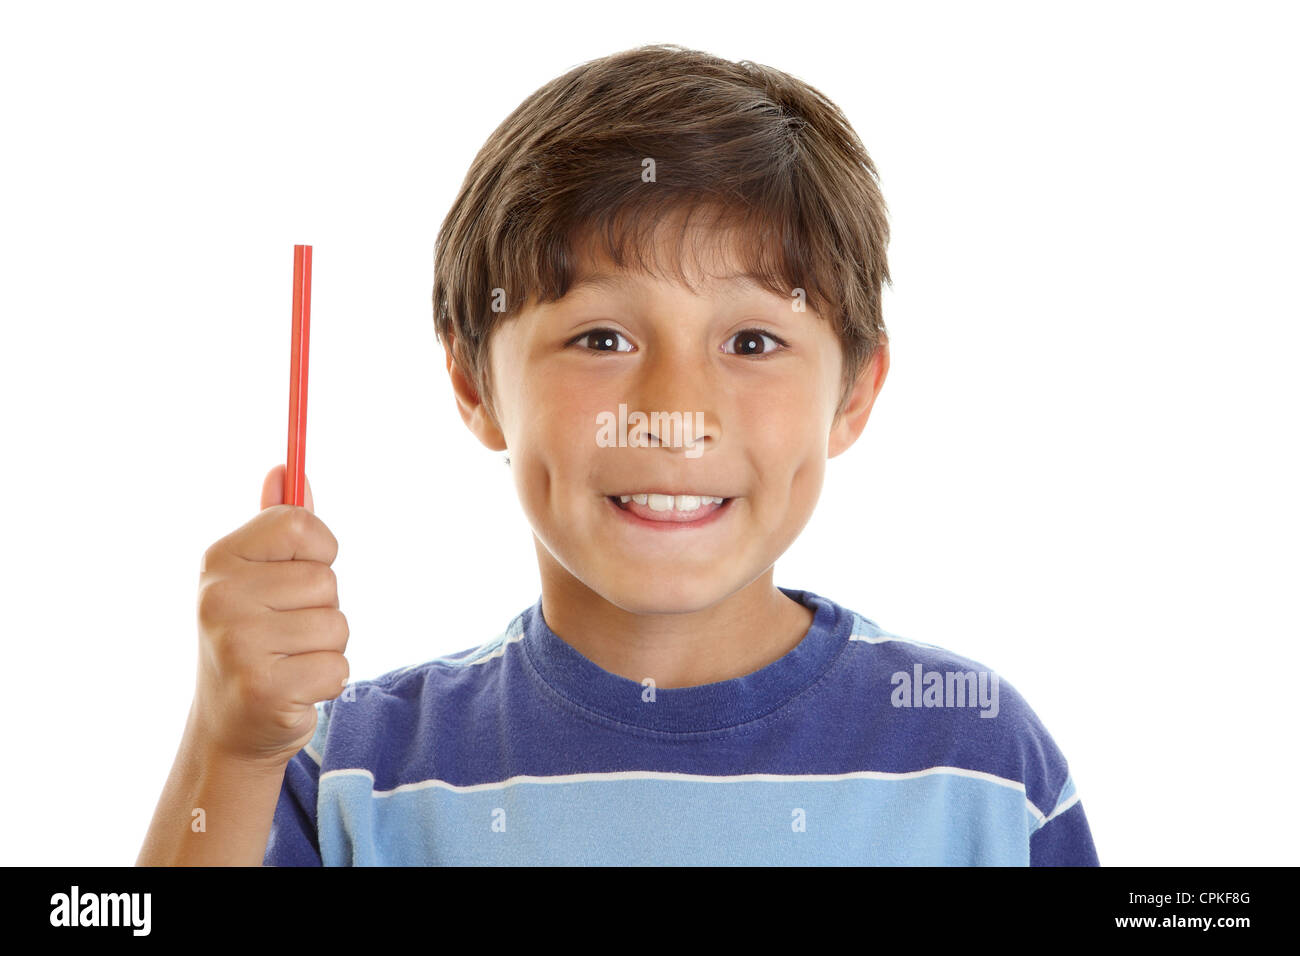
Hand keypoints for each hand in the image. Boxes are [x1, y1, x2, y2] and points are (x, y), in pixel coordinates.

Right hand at [191, 465, 348, 767]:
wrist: (230, 726)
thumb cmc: (254, 639)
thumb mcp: (257, 578)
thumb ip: (277, 528)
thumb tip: (288, 469)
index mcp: (220, 560)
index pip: (300, 524)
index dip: (318, 550)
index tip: (299, 572)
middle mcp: (221, 597)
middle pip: (326, 580)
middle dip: (322, 608)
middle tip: (286, 631)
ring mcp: (239, 643)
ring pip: (336, 624)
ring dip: (327, 647)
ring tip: (290, 659)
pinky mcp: (264, 687)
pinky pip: (338, 666)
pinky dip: (327, 681)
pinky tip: (294, 688)